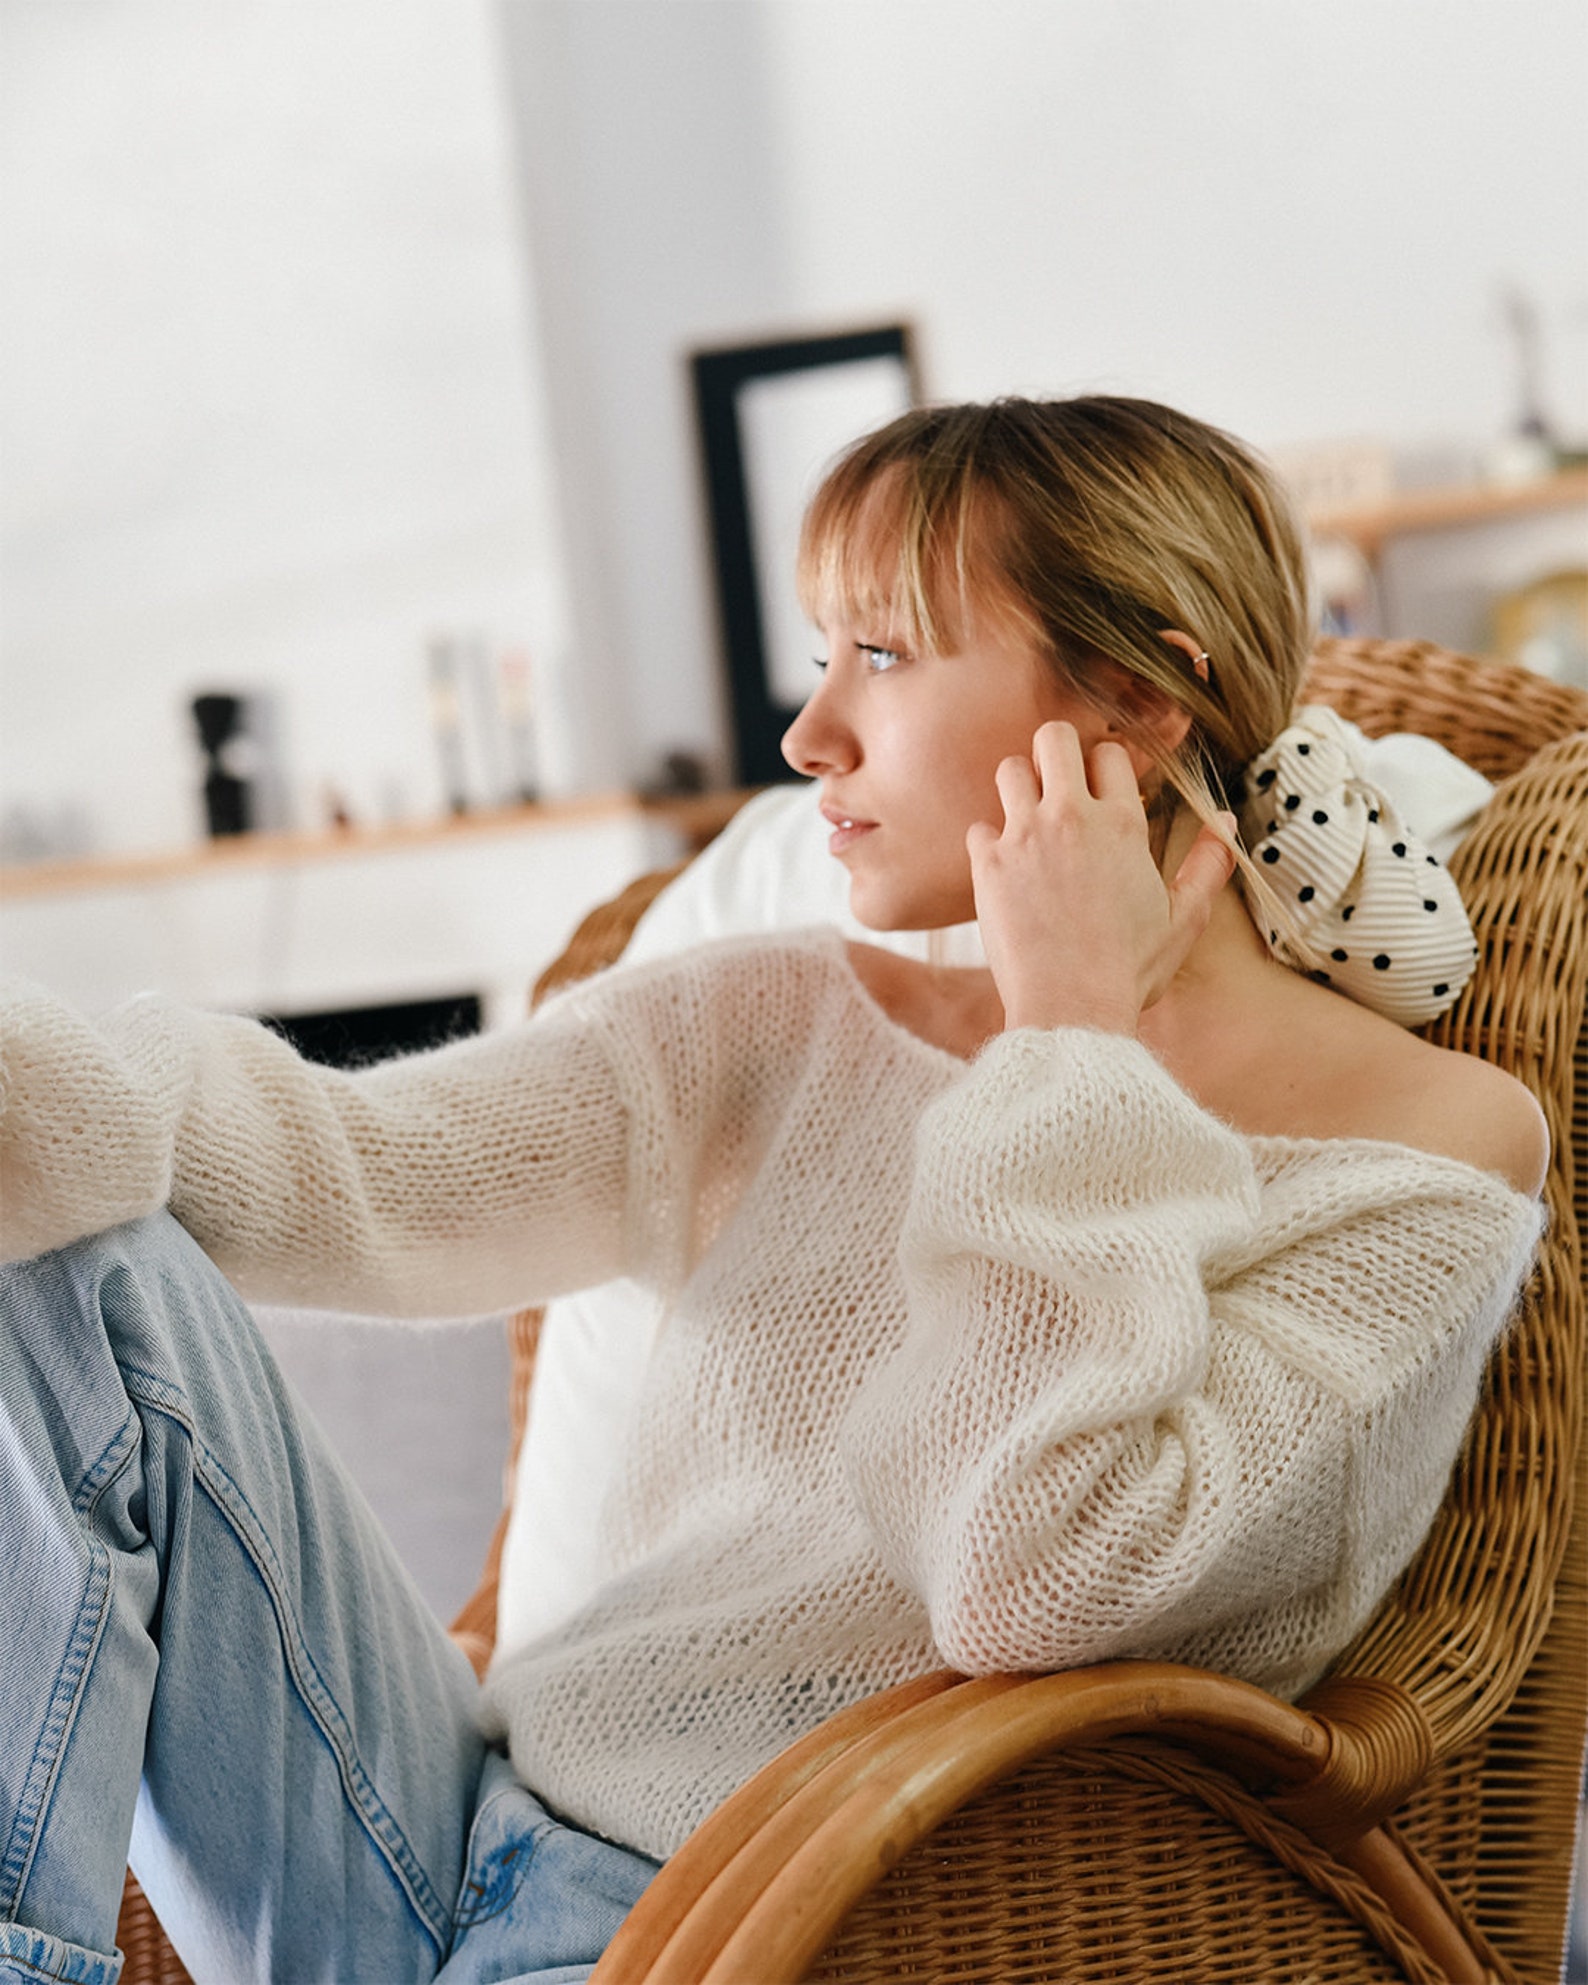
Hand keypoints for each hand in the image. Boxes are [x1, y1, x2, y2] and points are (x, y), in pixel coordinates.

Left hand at [966, 722, 1236, 1034]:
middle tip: (1056, 784)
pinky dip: (989, 842)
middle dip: (1055, 752)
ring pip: (1008, 769)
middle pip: (1053, 737)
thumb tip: (1227, 820)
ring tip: (1027, 819)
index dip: (1104, 767)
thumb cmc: (1130, 970)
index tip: (1100, 792)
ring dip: (1017, 787)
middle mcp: (1071, 818)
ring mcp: (1025, 837)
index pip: (1109, 752)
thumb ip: (1208, 863)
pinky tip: (1004, 868)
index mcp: (1122, 825)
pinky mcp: (988, 864)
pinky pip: (978, 826)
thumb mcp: (1184, 919)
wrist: (1071, 1009)